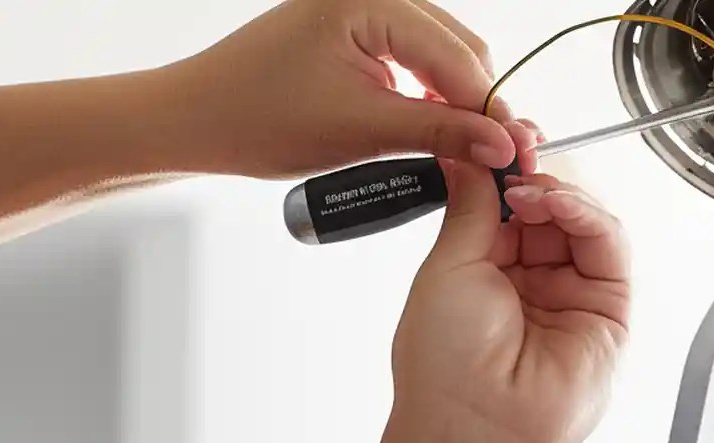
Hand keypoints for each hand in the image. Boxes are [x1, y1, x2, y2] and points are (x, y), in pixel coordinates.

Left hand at [159, 0, 539, 177]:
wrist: (197, 120)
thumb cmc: (259, 120)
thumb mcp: (362, 131)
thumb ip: (440, 133)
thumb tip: (502, 145)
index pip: (458, 56)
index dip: (491, 109)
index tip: (516, 154)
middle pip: (460, 48)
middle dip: (481, 103)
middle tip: (501, 157)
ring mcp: (363, 7)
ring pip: (442, 54)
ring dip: (459, 101)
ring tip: (472, 150)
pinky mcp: (356, 28)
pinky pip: (415, 57)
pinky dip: (431, 94)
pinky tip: (438, 129)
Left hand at [390, 161, 630, 442]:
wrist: (474, 424)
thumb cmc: (445, 362)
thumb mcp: (448, 265)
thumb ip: (473, 206)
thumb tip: (471, 154)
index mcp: (488, 273)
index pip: (509, 205)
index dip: (506, 168)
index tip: (495, 134)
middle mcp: (533, 282)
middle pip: (550, 206)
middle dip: (534, 171)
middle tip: (515, 143)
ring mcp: (573, 295)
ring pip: (583, 220)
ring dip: (558, 192)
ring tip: (527, 186)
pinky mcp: (609, 310)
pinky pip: (609, 246)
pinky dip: (586, 214)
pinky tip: (555, 203)